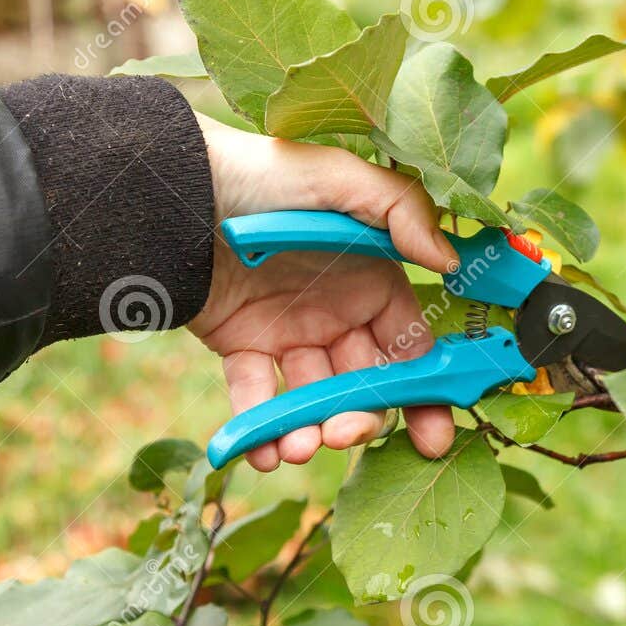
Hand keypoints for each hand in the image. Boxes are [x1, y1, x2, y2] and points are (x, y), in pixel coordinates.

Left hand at [189, 115, 459, 470]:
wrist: (173, 188)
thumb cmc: (261, 173)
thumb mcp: (339, 178)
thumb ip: (403, 212)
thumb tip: (451, 260)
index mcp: (369, 278)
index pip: (408, 347)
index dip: (424, 391)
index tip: (432, 435)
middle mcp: (335, 311)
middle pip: (363, 384)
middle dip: (361, 419)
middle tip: (344, 436)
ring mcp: (288, 332)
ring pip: (312, 398)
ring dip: (310, 431)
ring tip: (297, 447)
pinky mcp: (240, 344)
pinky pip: (256, 395)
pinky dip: (259, 428)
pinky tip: (262, 452)